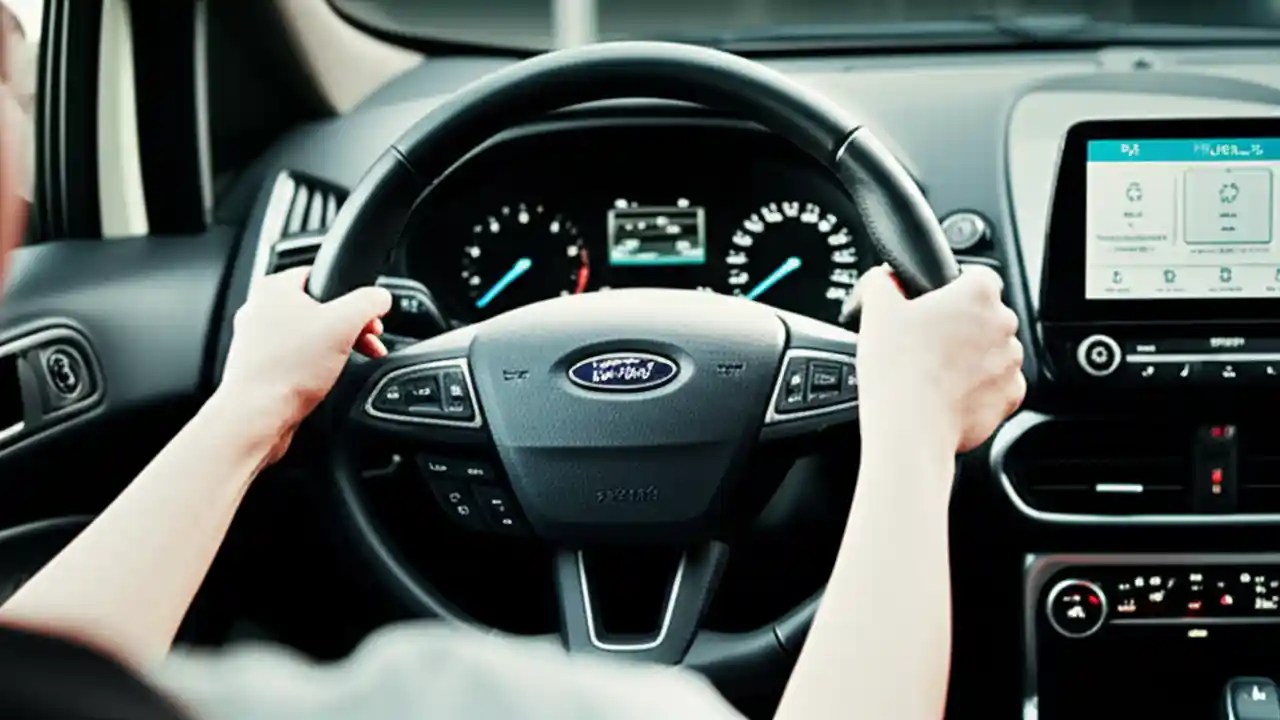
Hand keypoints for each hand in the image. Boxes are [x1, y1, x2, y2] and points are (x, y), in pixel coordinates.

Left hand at [218, 267, 391, 462]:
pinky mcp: (259, 366)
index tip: (369, 316)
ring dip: (334, 346)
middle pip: (318, 307)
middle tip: (366, 340)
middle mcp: (260, 309)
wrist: (257, 416)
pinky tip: (323, 378)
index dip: (352, 295)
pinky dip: (313, 365)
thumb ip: (369, 302)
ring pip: (307, 334)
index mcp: (274, 288)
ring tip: (348, 361)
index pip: (321, 274)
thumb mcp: (344, 324)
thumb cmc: (288, 370)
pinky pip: (295, 357)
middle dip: (349, 326)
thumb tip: (380, 298)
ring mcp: (256, 339)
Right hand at [855, 264, 1024, 455]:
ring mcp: (1011, 363)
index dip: (953, 289)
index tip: (934, 307)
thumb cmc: (897, 368)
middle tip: (926, 343)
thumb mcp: (877, 309)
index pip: (977, 276)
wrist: (911, 428)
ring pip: (993, 351)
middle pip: (985, 316)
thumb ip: (883, 281)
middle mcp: (1003, 325)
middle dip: (961, 326)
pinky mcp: (1011, 397)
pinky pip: (997, 385)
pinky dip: (978, 389)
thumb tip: (885, 278)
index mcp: (977, 294)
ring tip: (935, 373)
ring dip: (971, 357)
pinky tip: (948, 394)